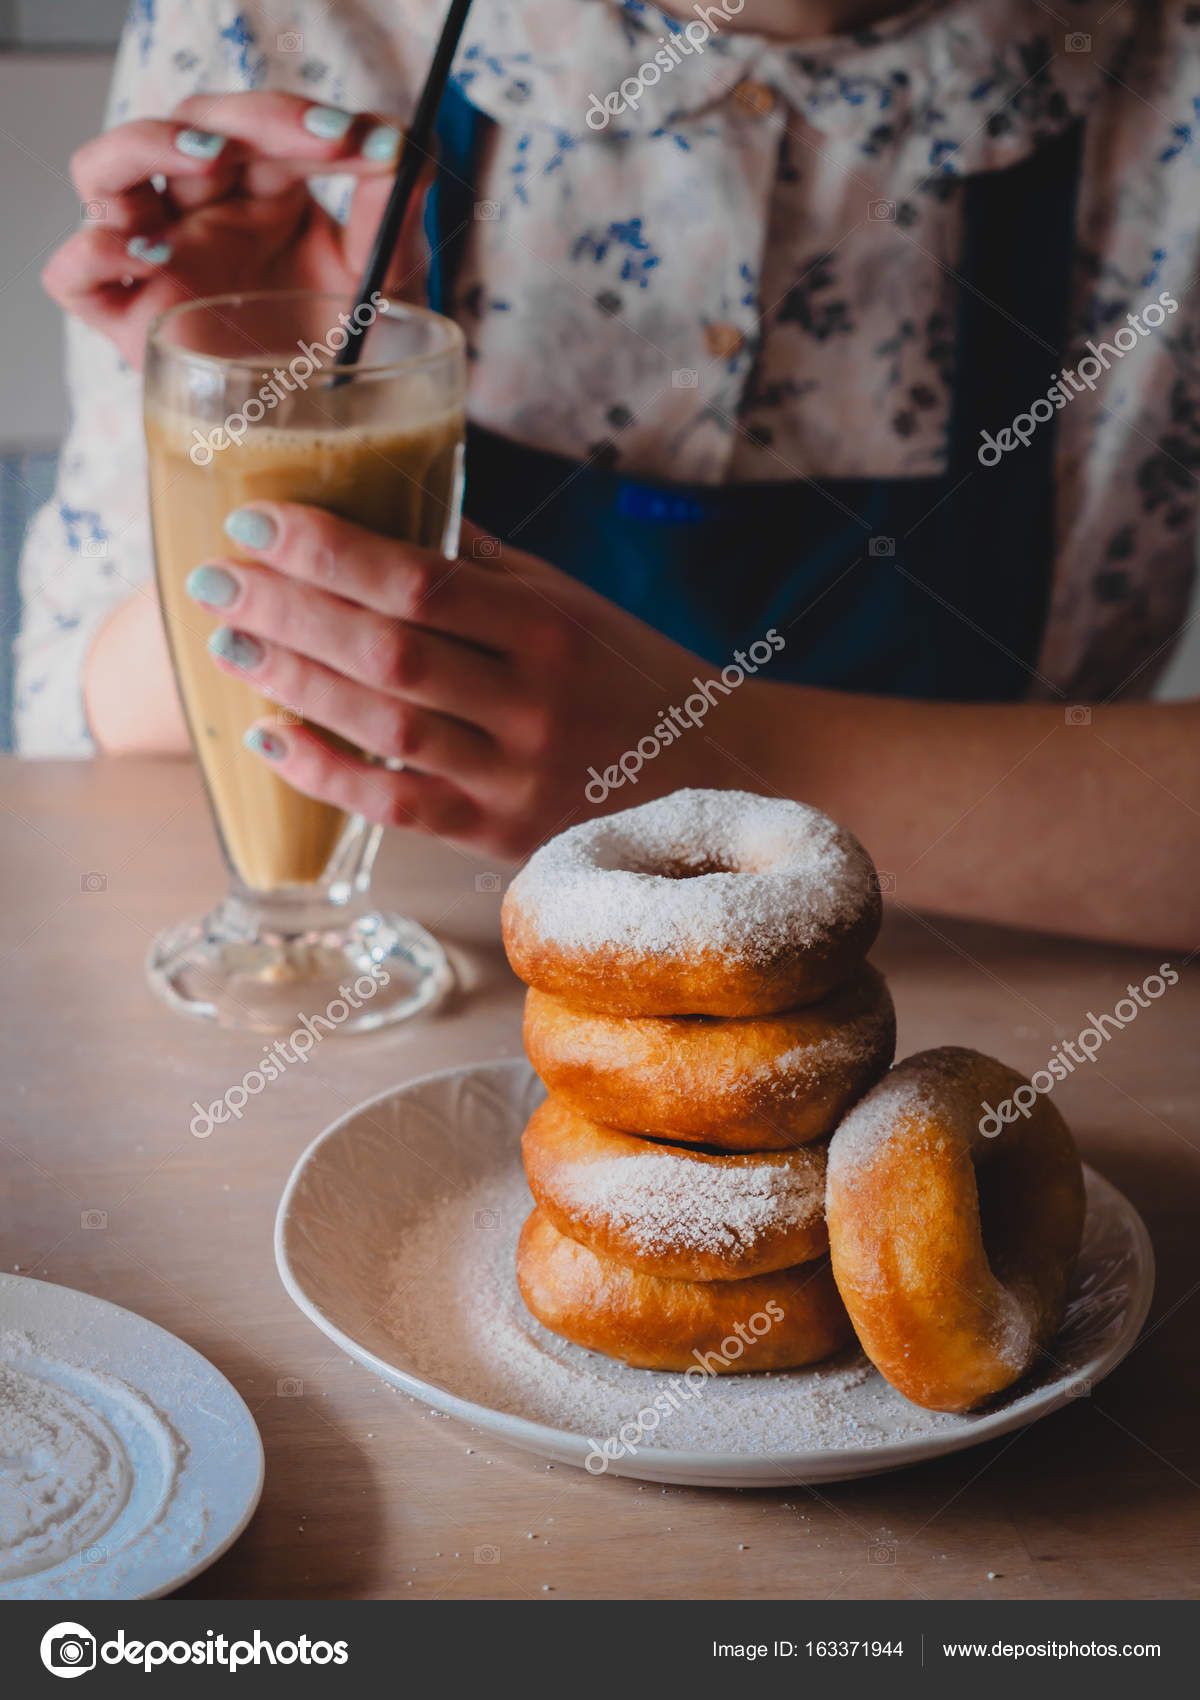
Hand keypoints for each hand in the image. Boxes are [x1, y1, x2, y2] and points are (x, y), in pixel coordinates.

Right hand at [43, 92, 428, 367]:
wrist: (348, 438)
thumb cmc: (361, 350)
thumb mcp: (388, 275)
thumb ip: (394, 209)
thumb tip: (409, 144)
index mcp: (263, 194)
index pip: (258, 125)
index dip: (301, 118)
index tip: (362, 139)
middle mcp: (204, 218)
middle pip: (189, 129)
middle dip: (255, 120)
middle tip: (322, 138)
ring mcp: (163, 267)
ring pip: (105, 176)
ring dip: (146, 144)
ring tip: (212, 155)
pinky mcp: (134, 327)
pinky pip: (76, 279)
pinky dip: (91, 253)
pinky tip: (145, 251)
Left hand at [190, 506, 771, 857]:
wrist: (716, 775)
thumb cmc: (631, 674)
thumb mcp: (568, 602)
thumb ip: (478, 564)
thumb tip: (379, 504)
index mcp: (549, 625)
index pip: (419, 580)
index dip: (327, 550)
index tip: (258, 522)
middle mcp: (532, 701)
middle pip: (386, 651)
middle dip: (287, 612)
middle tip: (216, 583)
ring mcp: (515, 775)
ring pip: (383, 728)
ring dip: (292, 685)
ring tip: (229, 646)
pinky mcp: (500, 834)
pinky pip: (396, 807)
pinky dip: (326, 775)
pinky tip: (270, 740)